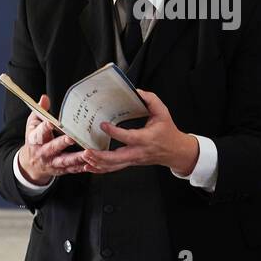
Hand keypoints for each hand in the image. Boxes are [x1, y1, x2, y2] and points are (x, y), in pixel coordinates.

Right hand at [18, 94, 88, 182]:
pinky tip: (91, 164)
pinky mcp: (60, 170)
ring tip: (87, 153)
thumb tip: (45, 98)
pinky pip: (72, 169)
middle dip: (62, 143)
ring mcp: (52, 163)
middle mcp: (43, 152)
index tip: (51, 122)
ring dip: (76, 158)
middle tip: (71, 138)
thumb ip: (39, 111)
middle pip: (52, 147)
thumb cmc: (34, 140)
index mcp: (35, 139)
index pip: (39, 132)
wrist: (31, 164)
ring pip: (64, 161)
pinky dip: (81, 167)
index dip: (45, 127)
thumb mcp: (32, 124)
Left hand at [79, 90, 199, 175]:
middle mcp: (138, 151)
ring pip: (113, 166)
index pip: (128, 137)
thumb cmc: (168, 132)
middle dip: (100, 156)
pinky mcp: (130, 162)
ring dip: (97, 164)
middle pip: (117, 159)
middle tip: (87, 151)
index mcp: (146, 138)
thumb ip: (150, 100)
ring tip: (85, 158)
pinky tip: (90, 167)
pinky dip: (100, 169)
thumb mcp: (163, 113)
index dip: (115, 132)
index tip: (103, 125)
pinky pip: (114, 168)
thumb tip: (136, 92)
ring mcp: (133, 159)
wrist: (175, 151)